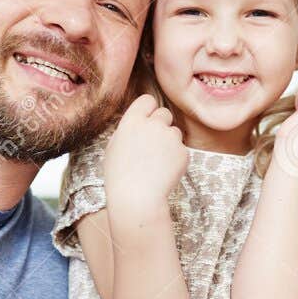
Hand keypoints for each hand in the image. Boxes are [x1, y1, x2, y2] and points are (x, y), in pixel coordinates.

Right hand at [104, 94, 185, 209]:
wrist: (137, 198)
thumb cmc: (120, 176)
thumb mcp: (114, 146)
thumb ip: (128, 128)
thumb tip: (139, 121)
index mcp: (133, 121)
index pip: (147, 100)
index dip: (148, 110)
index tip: (147, 120)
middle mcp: (153, 124)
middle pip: (164, 113)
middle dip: (161, 125)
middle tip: (153, 145)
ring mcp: (171, 138)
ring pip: (175, 132)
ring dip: (169, 143)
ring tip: (155, 163)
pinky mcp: (184, 152)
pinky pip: (182, 149)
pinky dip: (176, 159)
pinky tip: (164, 172)